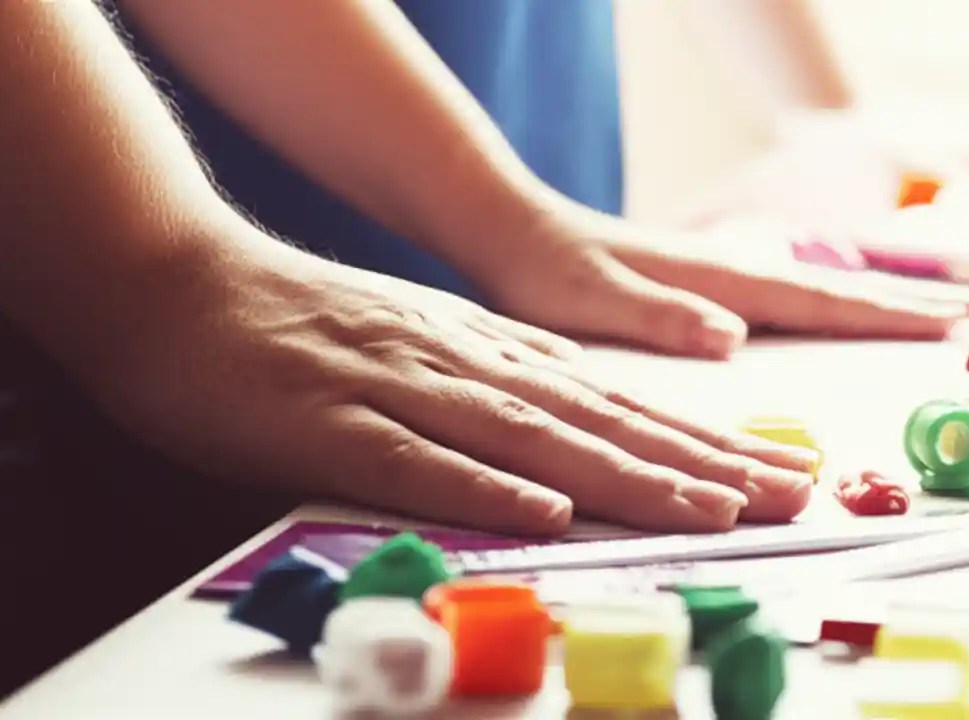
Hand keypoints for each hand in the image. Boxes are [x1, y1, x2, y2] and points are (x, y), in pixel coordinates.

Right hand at [84, 238, 814, 535]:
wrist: (180, 286)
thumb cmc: (302, 327)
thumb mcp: (424, 343)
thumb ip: (495, 382)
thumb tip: (570, 433)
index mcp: (486, 353)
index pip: (613, 403)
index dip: (698, 440)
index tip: (773, 471)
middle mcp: (464, 366)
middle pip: (600, 420)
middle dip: (701, 461)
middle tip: (788, 493)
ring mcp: (401, 391)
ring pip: (534, 437)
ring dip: (627, 474)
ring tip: (711, 507)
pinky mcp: (332, 424)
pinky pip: (416, 461)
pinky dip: (483, 486)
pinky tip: (545, 510)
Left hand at [479, 209, 968, 359]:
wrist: (517, 231)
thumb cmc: (551, 271)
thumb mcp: (596, 300)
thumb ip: (661, 316)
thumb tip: (733, 333)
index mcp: (719, 278)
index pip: (823, 299)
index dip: (893, 313)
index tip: (961, 320)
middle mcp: (734, 269)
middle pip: (842, 289)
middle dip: (915, 302)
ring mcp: (726, 271)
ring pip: (824, 289)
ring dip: (885, 300)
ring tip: (941, 309)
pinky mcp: (709, 280)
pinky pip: (795, 294)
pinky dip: (838, 302)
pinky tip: (845, 310)